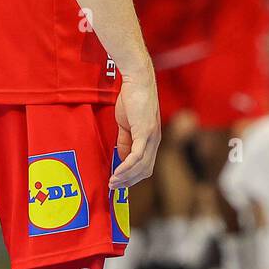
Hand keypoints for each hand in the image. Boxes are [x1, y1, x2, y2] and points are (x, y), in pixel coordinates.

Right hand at [110, 67, 160, 190]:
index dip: (133, 177)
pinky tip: (117, 173)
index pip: (146, 166)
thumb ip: (125, 141)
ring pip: (141, 166)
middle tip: (113, 187)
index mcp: (152, 139)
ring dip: (126, 177)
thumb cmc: (132, 99)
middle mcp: (155, 141)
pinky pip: (137, 156)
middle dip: (129, 181)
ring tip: (112, 183)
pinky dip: (127, 167)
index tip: (119, 182)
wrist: (138, 81)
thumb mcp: (127, 124)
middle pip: (145, 170)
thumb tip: (122, 158)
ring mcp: (151, 137)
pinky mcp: (144, 132)